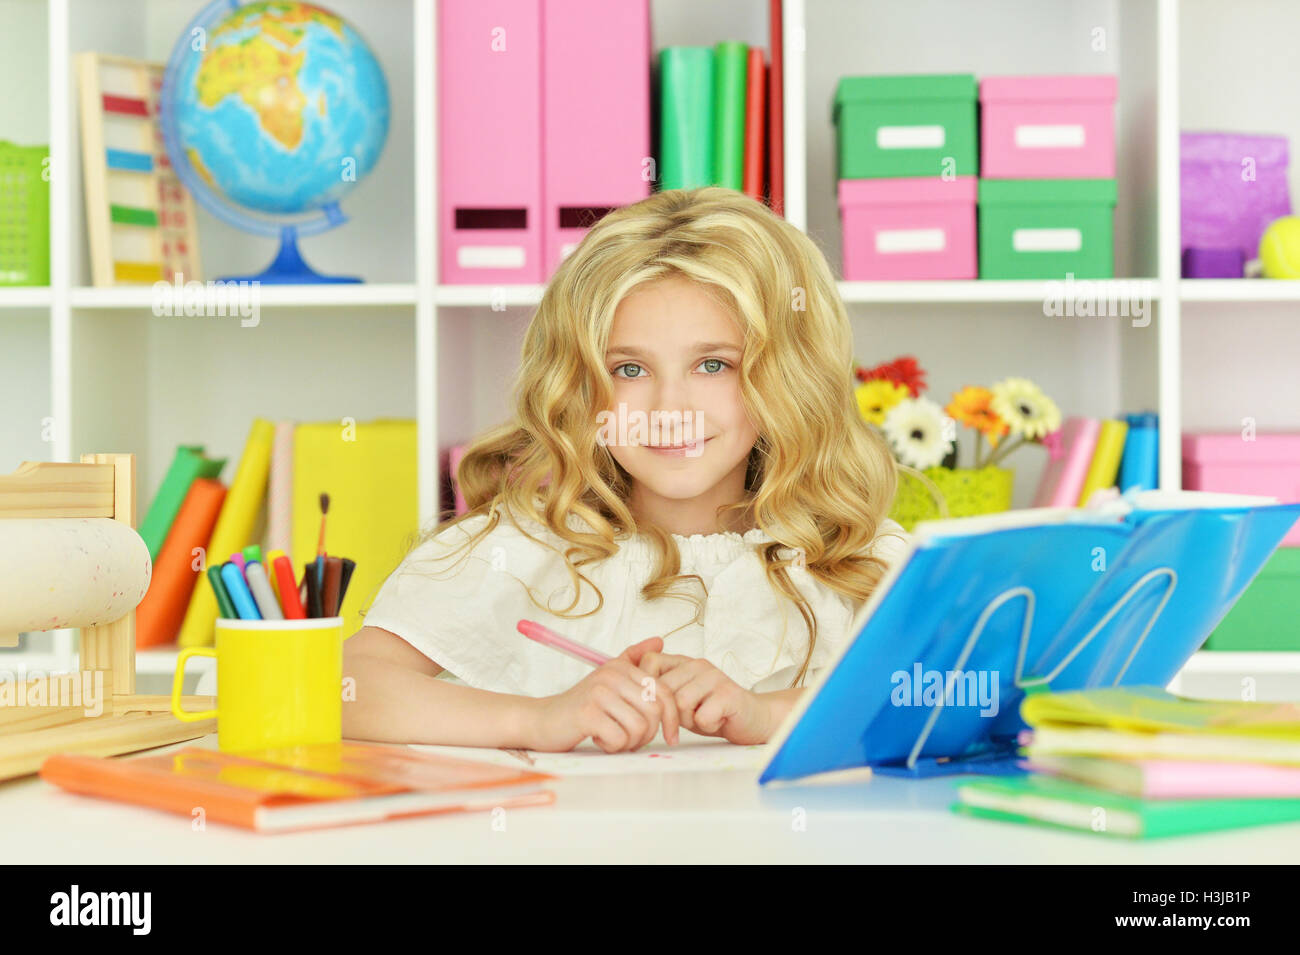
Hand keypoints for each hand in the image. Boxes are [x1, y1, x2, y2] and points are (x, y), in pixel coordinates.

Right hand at [529, 637, 680, 752]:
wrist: (541, 720)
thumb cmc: (580, 706)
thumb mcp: (608, 679)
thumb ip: (632, 660)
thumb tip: (659, 641)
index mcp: (621, 667)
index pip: (664, 693)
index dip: (672, 718)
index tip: (670, 737)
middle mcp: (611, 675)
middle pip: (655, 711)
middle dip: (648, 734)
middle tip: (630, 740)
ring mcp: (598, 693)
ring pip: (639, 728)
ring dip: (629, 743)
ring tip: (612, 738)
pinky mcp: (587, 714)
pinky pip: (619, 739)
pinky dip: (612, 747)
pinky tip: (598, 739)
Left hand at [638, 651, 771, 745]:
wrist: (752, 719)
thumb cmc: (712, 711)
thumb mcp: (680, 699)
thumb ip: (660, 692)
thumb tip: (626, 694)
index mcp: (683, 661)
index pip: (648, 662)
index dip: (646, 687)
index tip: (656, 707)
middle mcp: (697, 664)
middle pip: (663, 689)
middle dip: (670, 712)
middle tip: (688, 717)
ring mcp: (714, 676)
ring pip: (680, 704)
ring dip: (689, 720)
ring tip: (704, 717)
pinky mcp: (729, 693)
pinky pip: (702, 717)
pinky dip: (707, 726)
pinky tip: (717, 720)